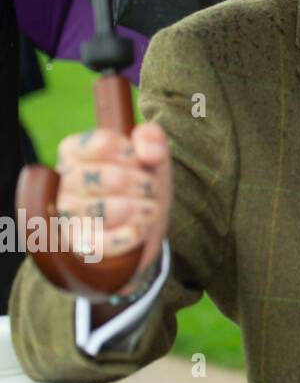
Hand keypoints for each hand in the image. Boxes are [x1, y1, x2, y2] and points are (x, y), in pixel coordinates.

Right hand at [54, 123, 172, 295]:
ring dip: (141, 209)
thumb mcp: (151, 153)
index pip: (103, 143)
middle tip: (150, 187)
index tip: (141, 160)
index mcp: (75, 151)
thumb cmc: (141, 179)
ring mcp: (67, 215)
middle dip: (143, 183)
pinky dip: (130, 236)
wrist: (140, 222)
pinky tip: (139, 230)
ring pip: (106, 211)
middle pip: (110, 177)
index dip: (132, 153)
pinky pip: (103, 243)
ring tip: (149, 208)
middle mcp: (64, 182)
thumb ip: (152, 138)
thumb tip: (149, 150)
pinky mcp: (78, 245)